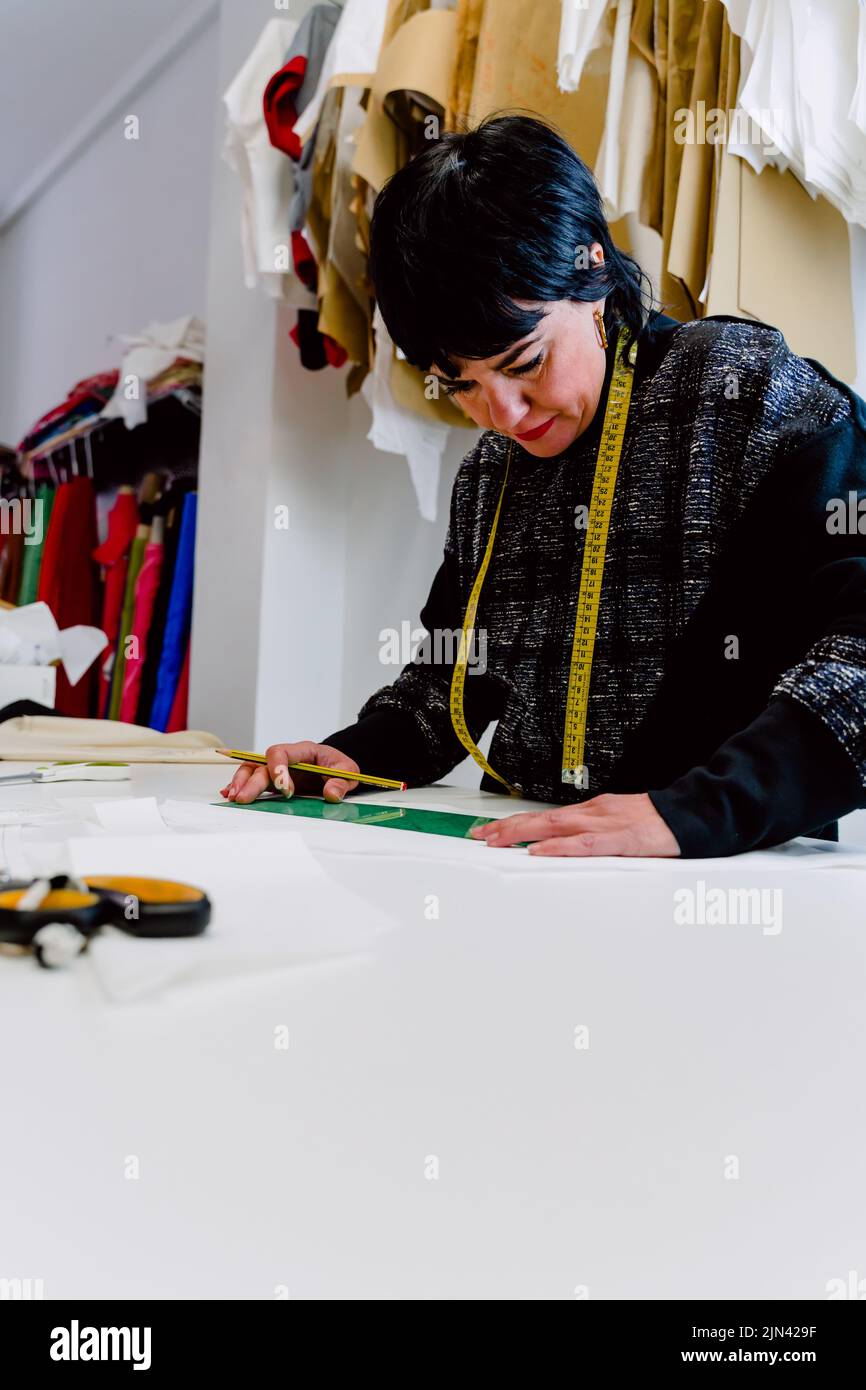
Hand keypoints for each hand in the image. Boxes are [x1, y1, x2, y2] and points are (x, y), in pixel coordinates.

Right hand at [220, 741, 359, 803]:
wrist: (336, 770)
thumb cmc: (339, 767)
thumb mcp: (348, 771)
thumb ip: (341, 781)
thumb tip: (331, 794)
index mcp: (302, 750)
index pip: (280, 752)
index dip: (278, 770)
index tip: (286, 791)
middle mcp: (285, 758)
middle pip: (261, 764)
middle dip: (251, 782)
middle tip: (244, 798)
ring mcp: (276, 769)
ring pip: (251, 770)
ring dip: (240, 782)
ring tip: (234, 797)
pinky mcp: (272, 781)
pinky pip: (252, 779)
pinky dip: (240, 786)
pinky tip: (230, 794)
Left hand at [469, 792, 680, 856]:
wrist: (692, 814)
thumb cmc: (659, 823)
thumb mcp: (620, 823)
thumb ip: (595, 833)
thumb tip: (569, 846)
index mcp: (593, 811)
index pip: (546, 817)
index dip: (515, 823)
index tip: (490, 831)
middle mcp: (593, 812)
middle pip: (542, 819)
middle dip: (507, 827)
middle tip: (480, 836)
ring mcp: (606, 823)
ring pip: (555, 827)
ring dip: (522, 833)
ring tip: (496, 841)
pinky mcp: (621, 839)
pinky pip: (585, 843)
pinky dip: (560, 846)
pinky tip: (541, 850)